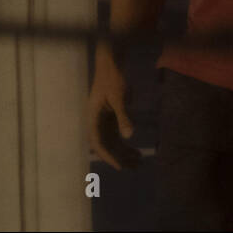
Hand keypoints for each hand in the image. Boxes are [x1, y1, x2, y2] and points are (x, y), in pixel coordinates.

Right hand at [86, 47, 134, 169]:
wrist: (112, 65)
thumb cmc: (112, 79)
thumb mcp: (119, 98)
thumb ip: (124, 117)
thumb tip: (130, 136)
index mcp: (93, 117)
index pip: (97, 142)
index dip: (107, 156)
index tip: (120, 166)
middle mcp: (96, 121)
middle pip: (106, 145)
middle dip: (119, 157)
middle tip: (135, 167)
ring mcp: (103, 120)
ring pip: (112, 142)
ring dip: (124, 153)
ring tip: (139, 162)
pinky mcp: (111, 117)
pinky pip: (117, 136)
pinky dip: (126, 144)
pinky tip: (138, 151)